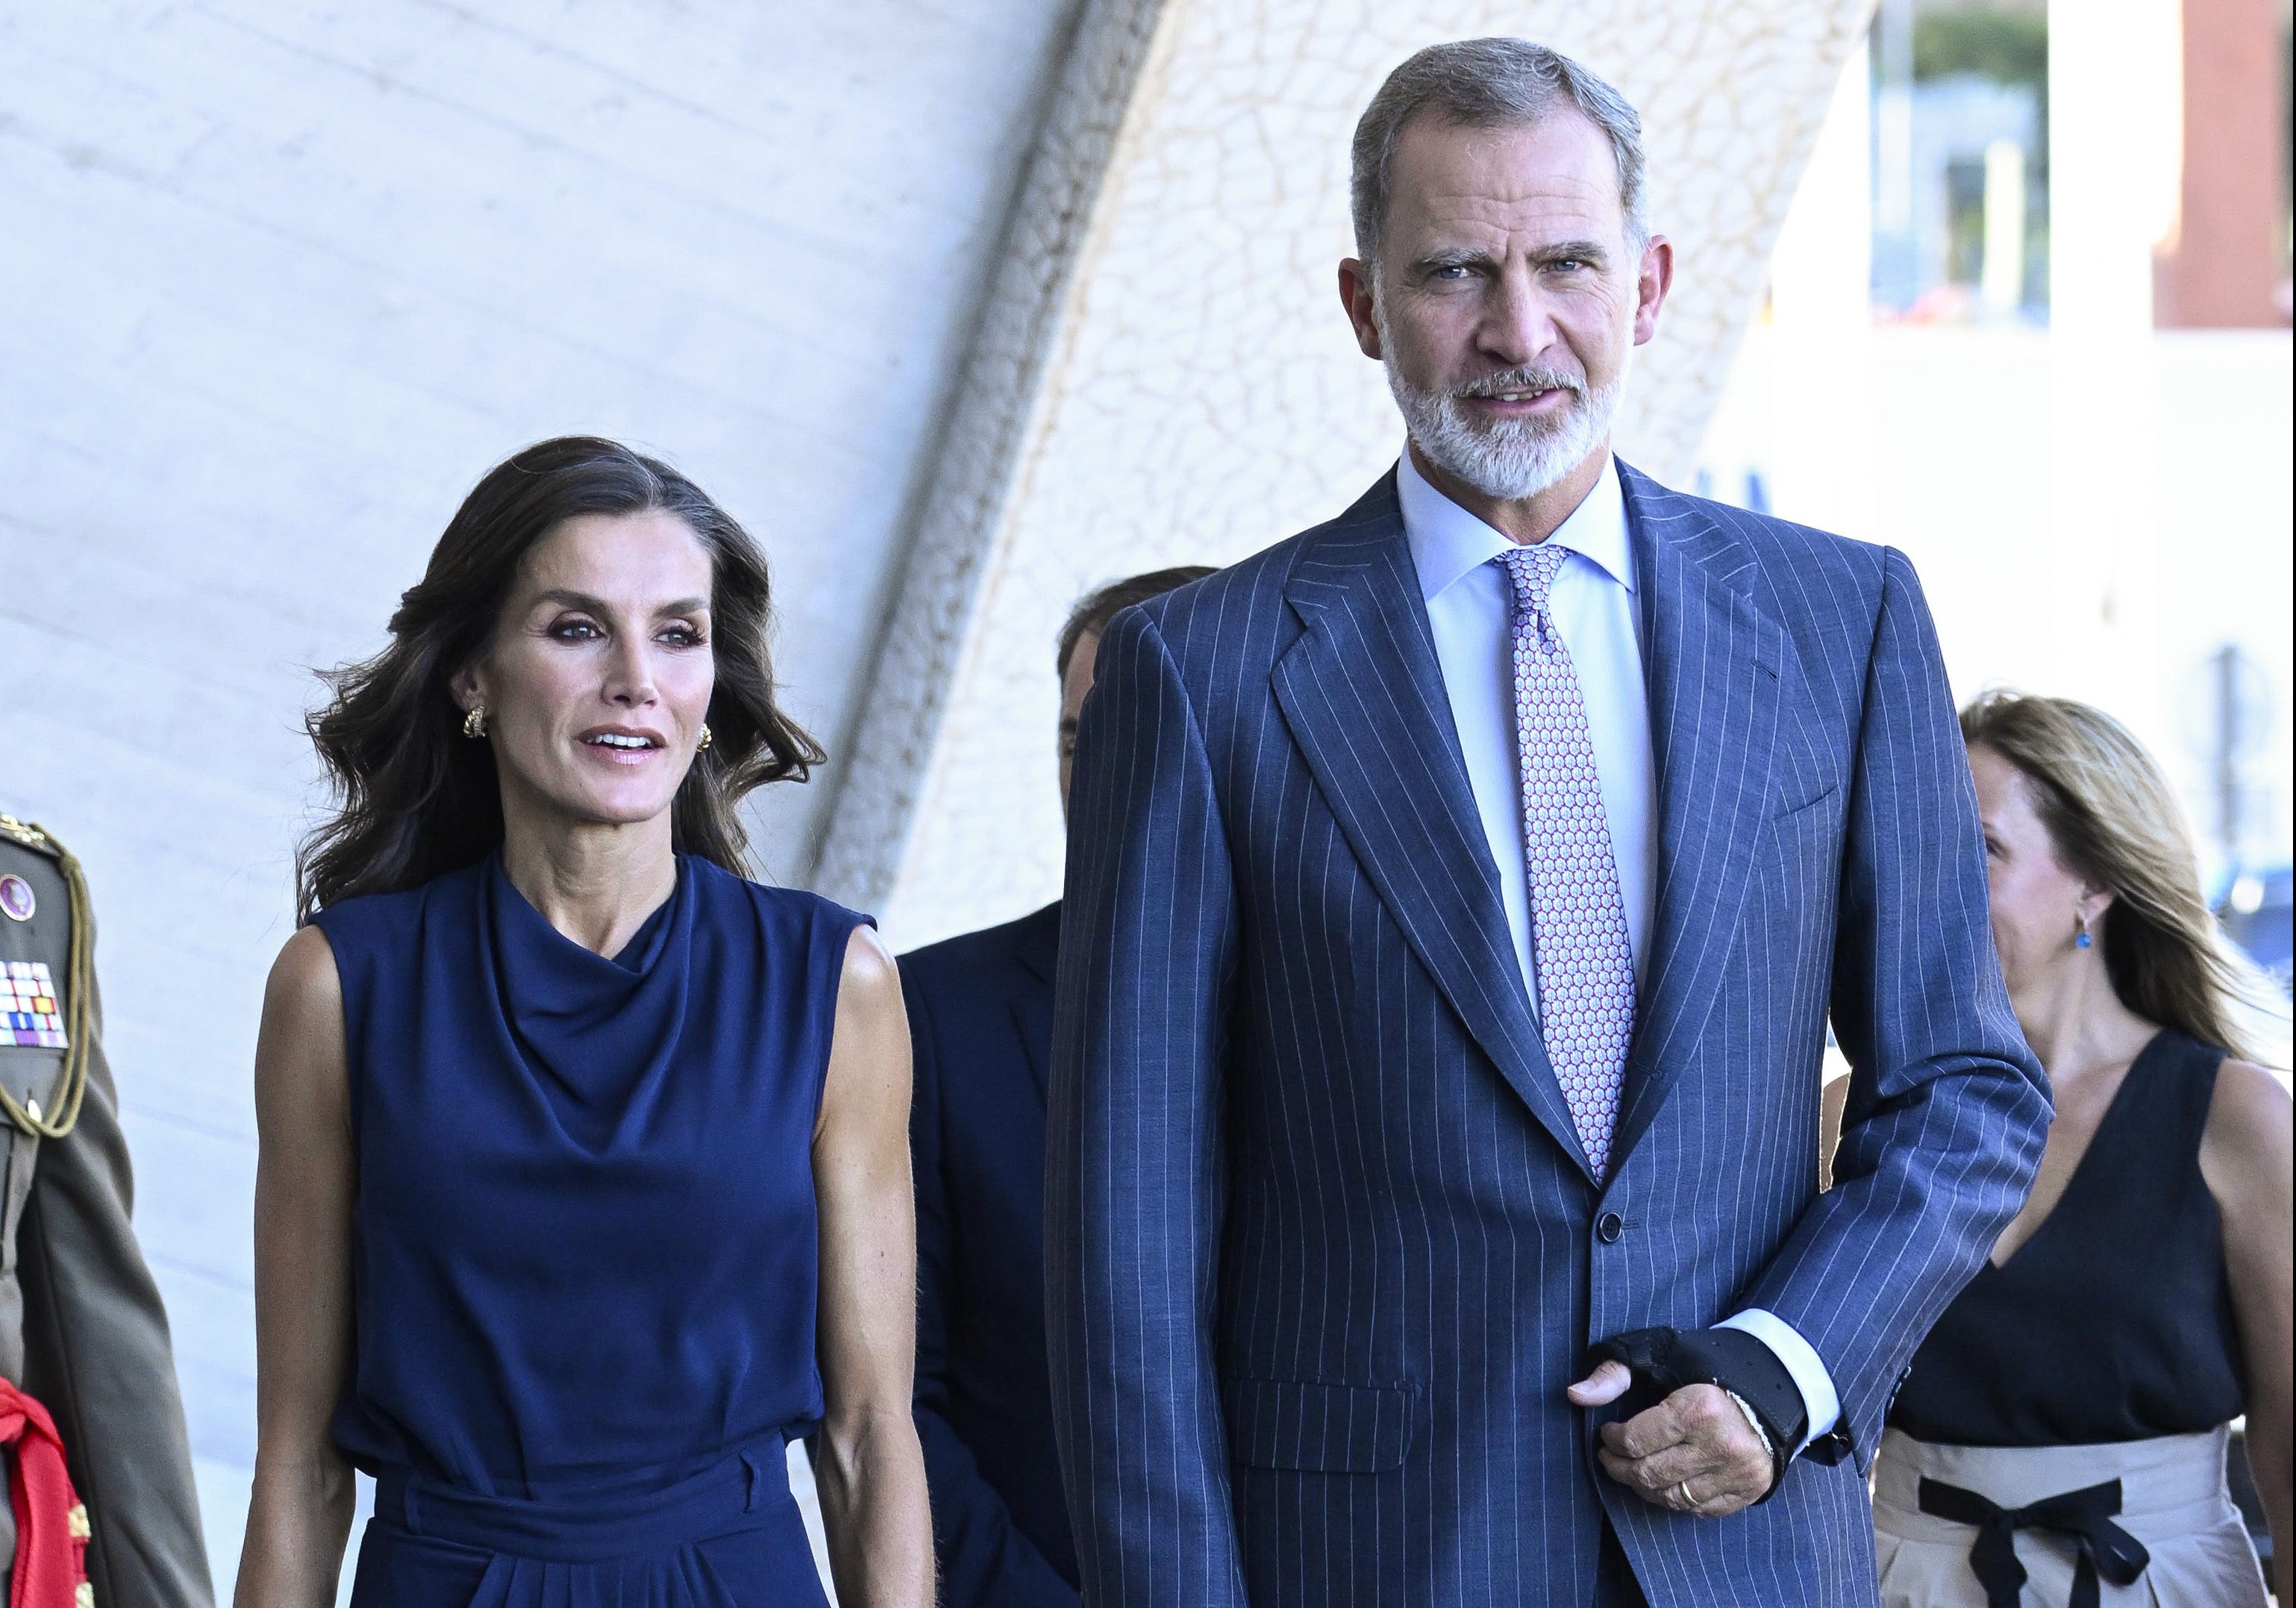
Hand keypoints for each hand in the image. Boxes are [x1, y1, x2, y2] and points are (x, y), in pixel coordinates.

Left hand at [1567, 1361, 1774, 1517]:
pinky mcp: (1750, 1489)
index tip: (1607, 1433)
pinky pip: (1700, 1509)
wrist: (1771, 1382)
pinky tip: (1666, 1480)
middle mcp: (1721, 1446)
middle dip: (1619, 1468)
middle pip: (1649, 1475)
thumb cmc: (1708, 1365)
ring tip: (1635, 1468)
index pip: (1634, 1442)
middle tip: (1610, 1457)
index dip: (1610, 1440)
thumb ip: (1613, 1374)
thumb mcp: (1659, 1355)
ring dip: (1644, 1487)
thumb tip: (1574, 1395)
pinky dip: (1677, 1499)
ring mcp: (1738, 1472)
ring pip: (1672, 1498)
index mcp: (1698, 1409)